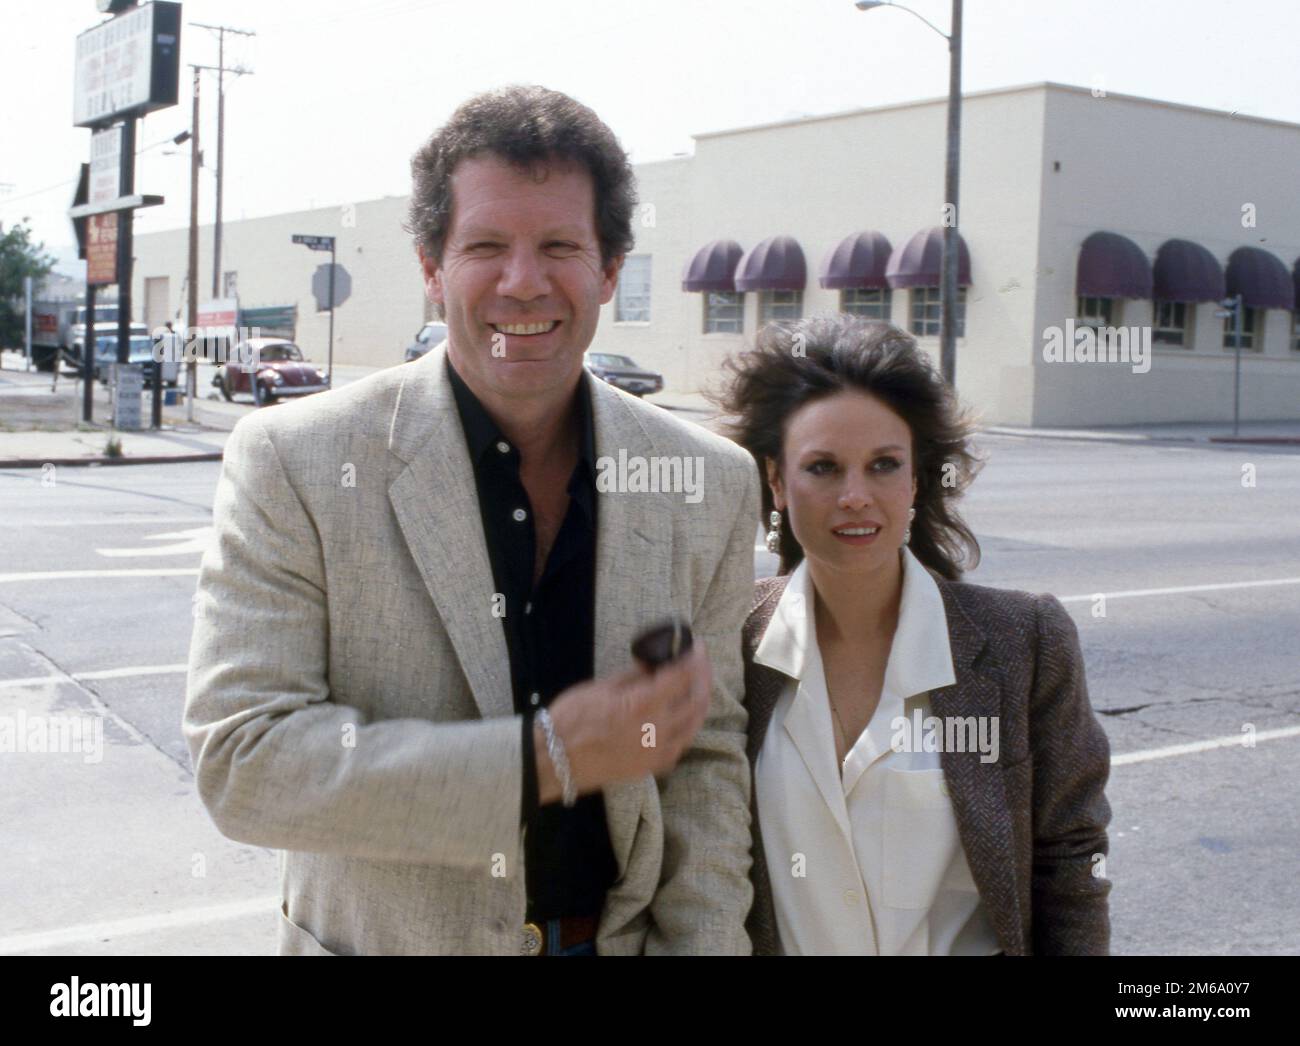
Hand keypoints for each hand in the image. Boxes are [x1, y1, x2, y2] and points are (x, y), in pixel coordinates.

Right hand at [534, 642, 712, 804]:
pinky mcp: (653, 768)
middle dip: (703, 678)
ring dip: (699, 702)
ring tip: (696, 686)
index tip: (698, 646)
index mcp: (644, 705)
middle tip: (699, 663)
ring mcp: (658, 753)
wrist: (554, 761)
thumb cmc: (571, 717)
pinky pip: (680, 744)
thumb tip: (656, 664)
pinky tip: (681, 716)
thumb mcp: (602, 687)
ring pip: (694, 725)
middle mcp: (658, 730)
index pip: (683, 677)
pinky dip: (686, 726)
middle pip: (697, 701)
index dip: (695, 658)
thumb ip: (635, 675)